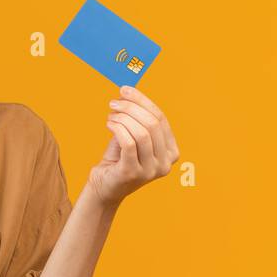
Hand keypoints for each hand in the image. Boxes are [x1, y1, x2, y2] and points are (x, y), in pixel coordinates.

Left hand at [86, 84, 179, 206]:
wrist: (104, 186)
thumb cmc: (119, 159)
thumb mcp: (133, 136)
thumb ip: (137, 118)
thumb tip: (128, 92)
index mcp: (171, 152)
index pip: (161, 119)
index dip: (143, 101)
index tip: (125, 90)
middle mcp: (165, 163)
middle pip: (152, 124)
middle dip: (132, 108)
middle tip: (114, 102)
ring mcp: (151, 170)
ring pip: (141, 132)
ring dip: (123, 118)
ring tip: (111, 114)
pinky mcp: (133, 173)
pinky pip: (128, 143)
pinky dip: (118, 128)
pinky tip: (109, 123)